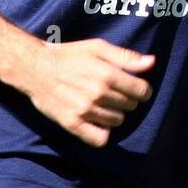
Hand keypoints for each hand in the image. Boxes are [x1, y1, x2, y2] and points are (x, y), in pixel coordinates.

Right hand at [18, 39, 155, 146]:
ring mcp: (84, 111)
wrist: (36, 68)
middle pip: (130, 106)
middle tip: (114, 93)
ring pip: (117, 121)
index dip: (142, 90)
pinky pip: (99, 139)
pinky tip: (98, 122)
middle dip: (127, 100)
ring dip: (115, 114)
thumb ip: (126, 57)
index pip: (142, 92)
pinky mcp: (72, 124)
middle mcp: (98, 94)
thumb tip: (152, 63)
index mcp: (107, 74)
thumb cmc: (69, 55)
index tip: (136, 88)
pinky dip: (103, 133)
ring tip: (104, 104)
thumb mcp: (98, 48)